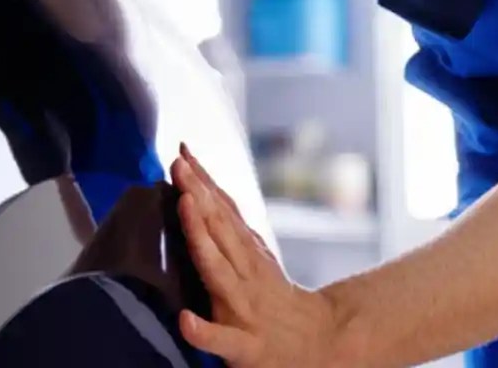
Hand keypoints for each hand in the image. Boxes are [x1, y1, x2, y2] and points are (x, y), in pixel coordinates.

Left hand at [171, 144, 340, 366]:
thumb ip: (228, 231)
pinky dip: (203, 331)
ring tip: (184, 205)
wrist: (319, 343)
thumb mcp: (256, 259)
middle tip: (179, 163)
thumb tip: (199, 191)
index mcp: (246, 253)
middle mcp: (246, 273)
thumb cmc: (275, 301)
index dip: (202, 181)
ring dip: (200, 237)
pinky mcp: (245, 347)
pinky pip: (223, 340)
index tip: (182, 150)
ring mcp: (244, 308)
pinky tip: (185, 322)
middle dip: (198, 194)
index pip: (222, 210)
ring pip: (219, 270)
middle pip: (220, 229)